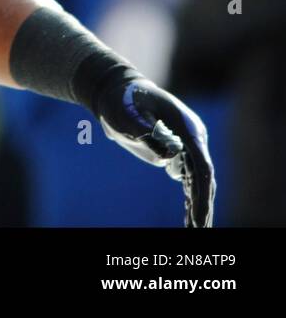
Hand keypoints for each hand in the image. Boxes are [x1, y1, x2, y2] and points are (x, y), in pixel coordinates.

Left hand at [93, 73, 214, 227]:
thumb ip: (145, 132)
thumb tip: (170, 158)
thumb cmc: (120, 99)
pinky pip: (187, 177)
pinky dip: (189, 197)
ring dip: (197, 205)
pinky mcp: (177, 150)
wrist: (116, 90)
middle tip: (198, 229)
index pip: (201, 166)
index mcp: (186, 126)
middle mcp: (192, 136)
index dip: (201, 193)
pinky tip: (189, 217)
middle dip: (202, 205)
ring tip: (195, 228)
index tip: (199, 216)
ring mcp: (186, 144)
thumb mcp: (125, 112)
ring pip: (197, 180)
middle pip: (203, 176)